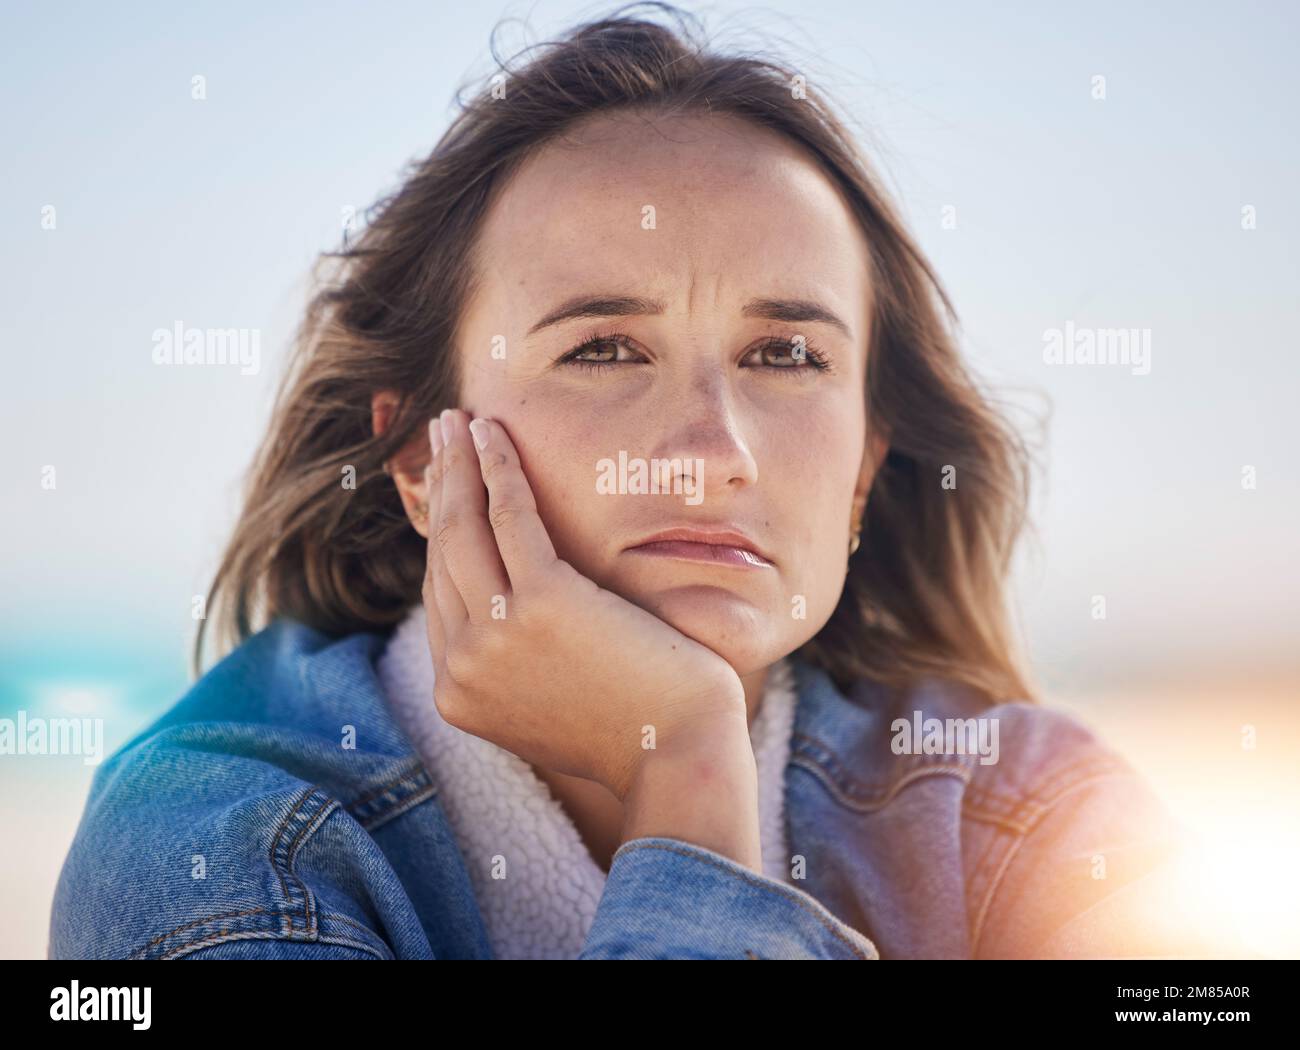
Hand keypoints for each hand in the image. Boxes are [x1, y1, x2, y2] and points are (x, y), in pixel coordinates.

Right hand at [421, 409, 749, 801]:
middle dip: (440, 487)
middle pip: (442, 554)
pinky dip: (497, 468)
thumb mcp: (548, 702)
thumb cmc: (632, 728)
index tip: (450, 489)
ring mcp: (494, 637)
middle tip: (441, 436)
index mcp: (459, 693)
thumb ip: (514, 662)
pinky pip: (508, 518)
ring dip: (457, 465)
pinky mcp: (539, 604)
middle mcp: (462, 667)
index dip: (444, 533)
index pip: (440, 594)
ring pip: (462, 529)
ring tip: (458, 422)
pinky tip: (493, 433)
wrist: (678, 755)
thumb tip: (507, 614)